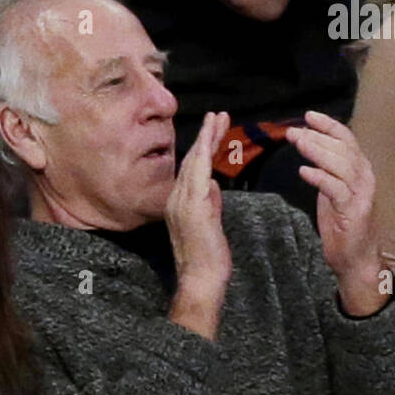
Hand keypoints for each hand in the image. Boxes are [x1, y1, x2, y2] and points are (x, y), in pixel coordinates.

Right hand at [166, 111, 232, 294]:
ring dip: (206, 137)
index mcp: (179, 204)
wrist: (201, 279)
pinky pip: (199, 172)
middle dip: (205, 136)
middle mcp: (176, 199)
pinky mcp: (192, 206)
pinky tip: (210, 136)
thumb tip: (214, 186)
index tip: (214, 131)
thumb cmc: (208, 259)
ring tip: (217, 118)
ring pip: (194, 161)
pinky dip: (205, 151)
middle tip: (218, 115)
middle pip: (191, 160)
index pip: (192, 170)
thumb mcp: (211, 224)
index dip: (202, 148)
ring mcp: (182, 202)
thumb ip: (211, 203)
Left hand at [286, 111, 383, 314]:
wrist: (357, 260)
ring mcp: (362, 194)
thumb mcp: (333, 194)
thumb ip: (327, 174)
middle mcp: (365, 177)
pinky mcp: (354, 211)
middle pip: (343, 147)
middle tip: (294, 131)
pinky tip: (304, 171)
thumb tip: (312, 154)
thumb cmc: (344, 228)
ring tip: (298, 143)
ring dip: (318, 151)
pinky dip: (320, 178)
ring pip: (341, 164)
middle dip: (317, 136)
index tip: (308, 115)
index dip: (328, 125)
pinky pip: (336, 189)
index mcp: (360, 170)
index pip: (347, 139)